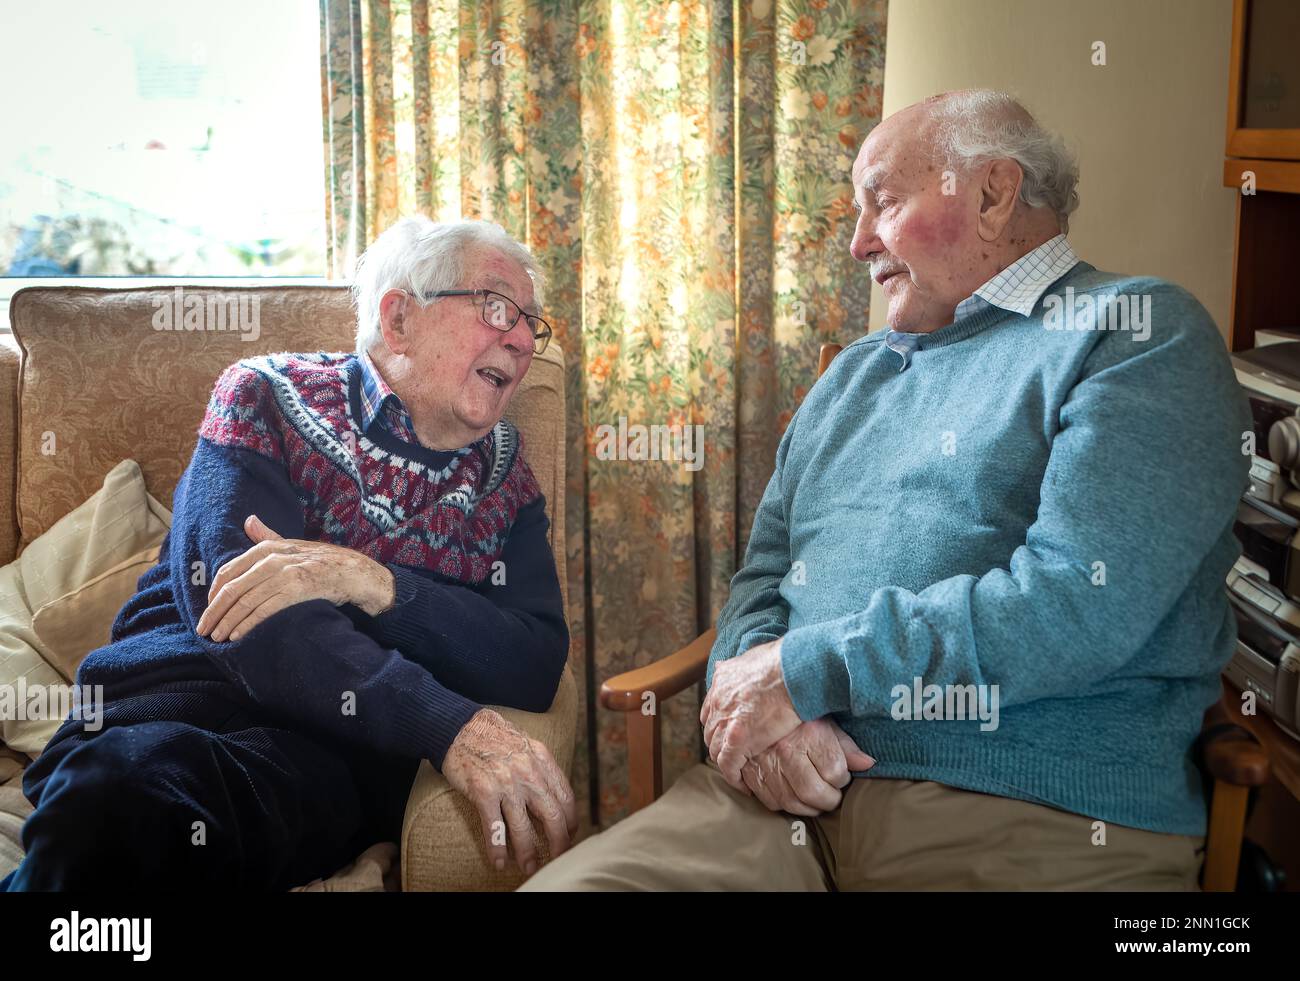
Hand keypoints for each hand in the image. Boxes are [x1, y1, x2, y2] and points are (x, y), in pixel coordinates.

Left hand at [195, 514, 395, 641]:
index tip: (207, 610)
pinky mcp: (297, 589)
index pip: (228, 571)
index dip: (214, 593)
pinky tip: (238, 635)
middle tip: (203, 629)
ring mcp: (285, 573)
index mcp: (268, 547)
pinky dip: (247, 624)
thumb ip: (268, 535)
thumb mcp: (293, 544)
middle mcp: (273, 558)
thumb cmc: (322, 561)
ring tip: (218, 637)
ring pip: (245, 601)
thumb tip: (248, 520)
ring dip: (227, 621)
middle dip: (214, 611)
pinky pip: (264, 609)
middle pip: (232, 588)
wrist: (355, 572)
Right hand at [441, 709, 577, 875]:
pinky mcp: (483, 793)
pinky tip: (499, 862)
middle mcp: (528, 772)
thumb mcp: (526, 745)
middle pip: (552, 816)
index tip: (569, 833)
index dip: (570, 820)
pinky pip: (494, 828)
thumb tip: (553, 794)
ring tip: (529, 866)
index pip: (565, 796)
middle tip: (558, 857)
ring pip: (523, 828)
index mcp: (541, 759)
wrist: (460, 727)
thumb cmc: (493, 736)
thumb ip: (540, 767)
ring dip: (528, 853)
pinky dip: (497, 849)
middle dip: (559, 842)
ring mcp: (506, 784)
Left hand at [700, 637, 803, 790]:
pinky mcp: (738, 739)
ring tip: (740, 772)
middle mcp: (718, 701)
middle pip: (712, 729)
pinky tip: (744, 784)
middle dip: (720, 742)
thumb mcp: (755, 656)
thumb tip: (738, 663)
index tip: (730, 731)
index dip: (720, 722)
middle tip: (735, 754)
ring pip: (716, 749)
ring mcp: (726, 721)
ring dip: (727, 761)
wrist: (793, 671)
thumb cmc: (785, 662)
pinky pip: (728, 765)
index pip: (712, 708)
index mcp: (723, 680)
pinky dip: (734, 777)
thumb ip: (743, 663)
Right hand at [740, 719, 874, 815]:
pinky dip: (787, 805)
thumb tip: (868, 764)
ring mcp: (766, 764)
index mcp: (808, 734)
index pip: (835, 771)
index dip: (843, 778)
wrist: (751, 705)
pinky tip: (795, 796)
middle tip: (832, 795)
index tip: (842, 775)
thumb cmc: (795, 716)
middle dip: (829, 799)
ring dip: (810, 807)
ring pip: (793, 803)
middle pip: (814, 792)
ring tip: (817, 799)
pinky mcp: (750, 774)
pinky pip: (772, 802)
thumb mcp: (823, 721)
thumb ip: (845, 744)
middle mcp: (785, 750)